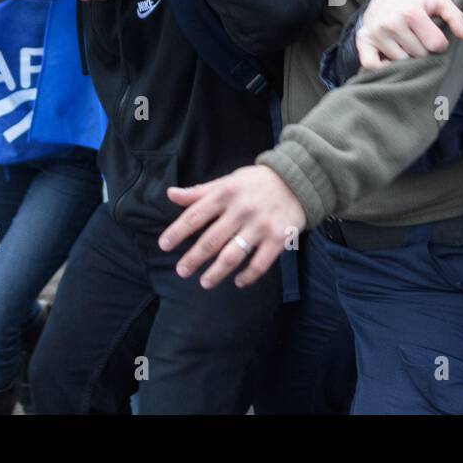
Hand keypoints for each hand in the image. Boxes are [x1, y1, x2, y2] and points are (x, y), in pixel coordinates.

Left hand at [158, 165, 306, 289]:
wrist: (298, 180)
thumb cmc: (256, 182)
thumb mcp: (228, 180)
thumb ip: (200, 191)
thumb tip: (171, 194)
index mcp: (226, 193)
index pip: (195, 215)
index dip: (177, 231)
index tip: (164, 245)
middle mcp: (242, 210)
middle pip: (211, 240)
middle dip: (193, 258)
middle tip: (181, 271)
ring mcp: (260, 226)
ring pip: (232, 256)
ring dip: (216, 273)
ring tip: (204, 282)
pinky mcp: (278, 238)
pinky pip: (259, 264)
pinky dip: (247, 276)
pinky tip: (238, 281)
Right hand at [357, 0, 462, 69]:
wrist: (380, 4)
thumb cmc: (413, 4)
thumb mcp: (437, 1)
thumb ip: (455, 16)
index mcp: (411, 12)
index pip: (436, 44)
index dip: (438, 43)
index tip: (431, 36)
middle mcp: (391, 22)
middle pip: (419, 55)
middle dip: (421, 51)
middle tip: (415, 40)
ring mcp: (376, 33)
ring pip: (401, 63)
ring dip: (405, 59)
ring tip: (403, 46)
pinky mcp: (363, 43)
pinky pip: (375, 67)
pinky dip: (383, 68)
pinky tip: (388, 59)